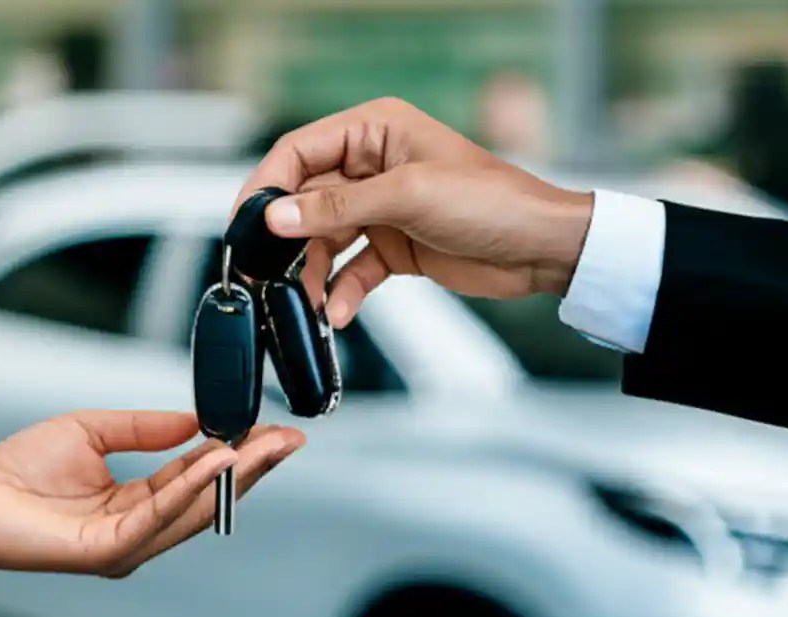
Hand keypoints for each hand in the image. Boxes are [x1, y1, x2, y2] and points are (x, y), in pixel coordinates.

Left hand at [0, 411, 303, 580]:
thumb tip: (194, 420)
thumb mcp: (93, 431)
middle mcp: (138, 526)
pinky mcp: (109, 549)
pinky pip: (160, 514)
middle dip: (253, 467)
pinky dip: (192, 485)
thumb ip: (144, 428)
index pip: (197, 477)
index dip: (235, 453)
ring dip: (234, 475)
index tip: (269, 430)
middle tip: (289, 439)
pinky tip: (216, 458)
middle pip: (209, 497)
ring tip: (264, 445)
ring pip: (194, 508)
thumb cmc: (17, 471)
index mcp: (135, 501)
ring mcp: (127, 542)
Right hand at [236, 97, 594, 328]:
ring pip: (324, 239)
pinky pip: (351, 268)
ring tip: (305, 303)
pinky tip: (338, 313)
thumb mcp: (406, 198)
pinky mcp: (393, 245)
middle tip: (262, 273)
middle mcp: (372, 165)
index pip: (299, 151)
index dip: (267, 185)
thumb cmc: (491, 203)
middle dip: (285, 238)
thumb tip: (278, 217)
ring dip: (312, 273)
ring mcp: (381, 208)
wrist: (541, 249)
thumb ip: (336, 208)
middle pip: (305, 199)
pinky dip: (341, 291)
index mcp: (375, 130)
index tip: (246, 223)